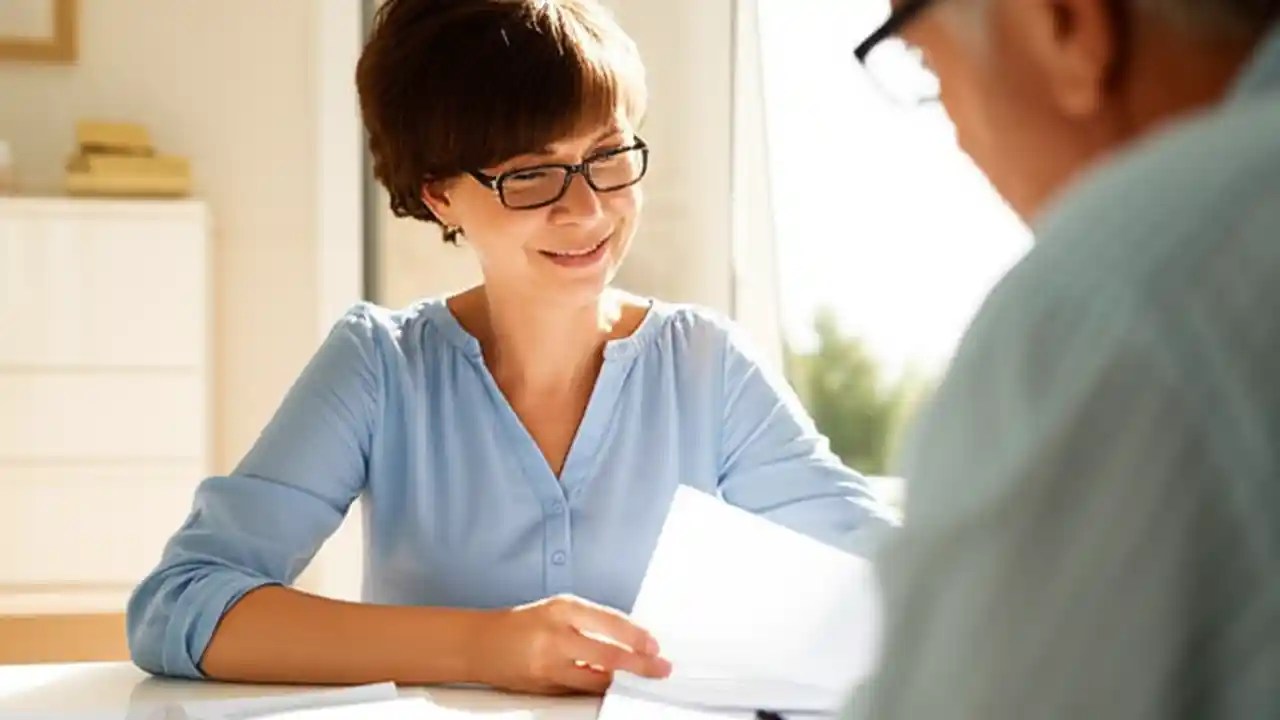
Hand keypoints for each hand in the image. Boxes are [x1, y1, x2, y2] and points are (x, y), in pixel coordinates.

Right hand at [472, 594, 672, 694]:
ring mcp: (549, 664)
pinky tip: (611, 685)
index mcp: (562, 609)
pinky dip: (598, 687)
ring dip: (622, 680)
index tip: (655, 646)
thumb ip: (590, 622)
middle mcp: (556, 635)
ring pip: (597, 679)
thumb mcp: (557, 610)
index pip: (610, 622)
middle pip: (609, 655)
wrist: (480, 643)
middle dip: (640, 665)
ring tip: (639, 680)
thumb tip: (629, 639)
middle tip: (660, 669)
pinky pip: (581, 689)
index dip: (637, 637)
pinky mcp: (544, 686)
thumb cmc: (522, 624)